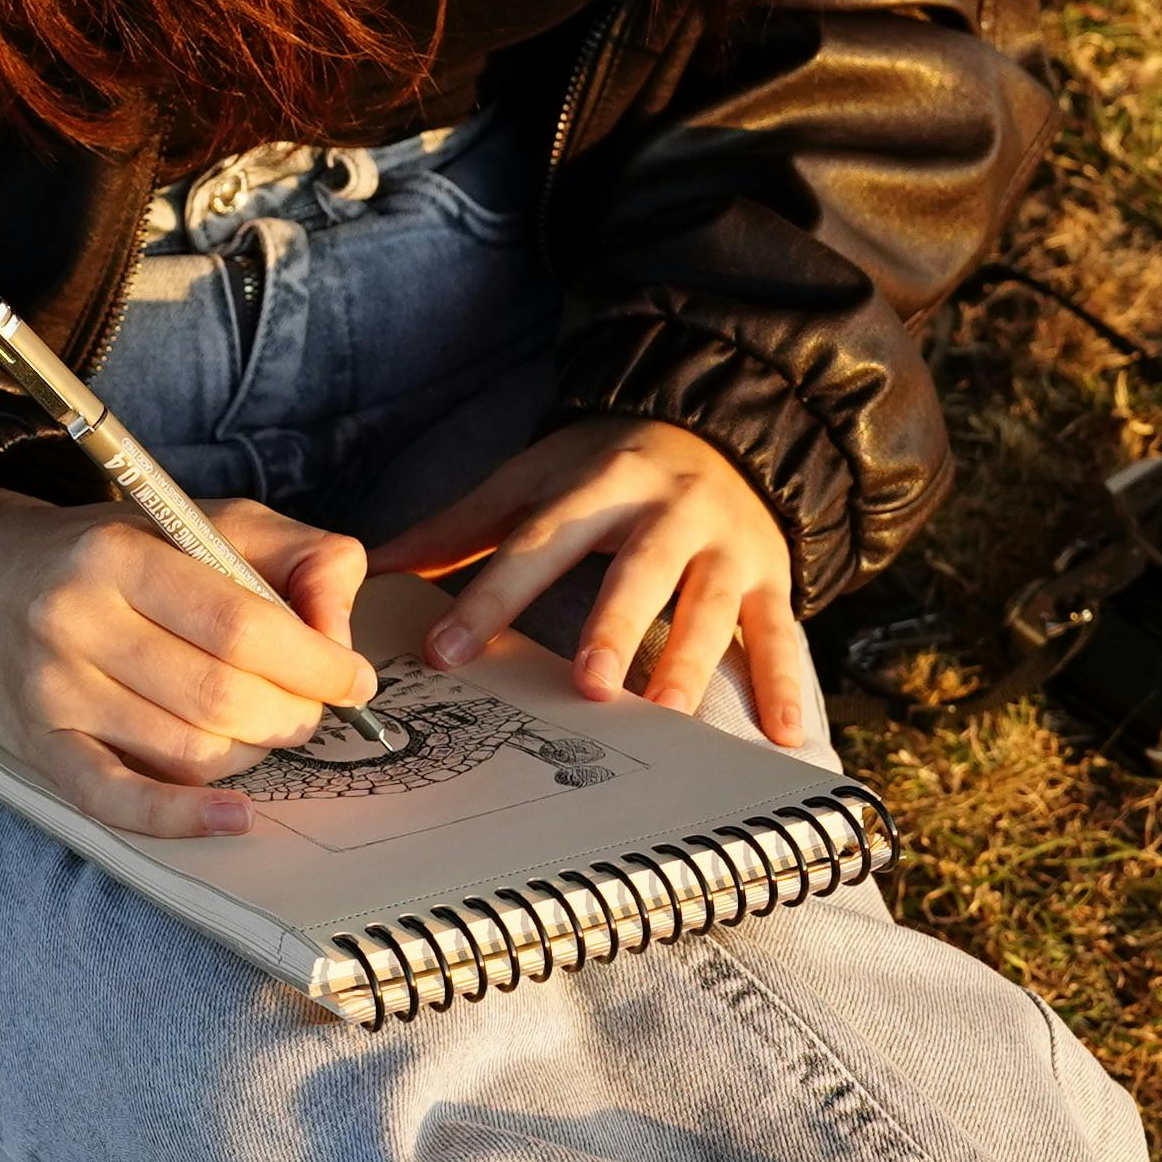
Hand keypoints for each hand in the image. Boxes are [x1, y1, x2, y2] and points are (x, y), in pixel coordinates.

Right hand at [0, 481, 377, 840]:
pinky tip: (234, 816)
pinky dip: (183, 818)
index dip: (315, 664)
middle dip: (290, 713)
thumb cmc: (120, 553)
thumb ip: (300, 557)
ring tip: (256, 728)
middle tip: (306, 709)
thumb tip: (340, 640)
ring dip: (248, 753)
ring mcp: (53, 690)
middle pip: (220, 696)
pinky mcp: (39, 747)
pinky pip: (119, 801)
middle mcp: (76, 619)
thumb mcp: (211, 521)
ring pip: (187, 751)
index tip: (353, 681)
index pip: (242, 624)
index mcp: (121, 554)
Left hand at [377, 416, 817, 748]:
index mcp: (599, 486)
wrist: (717, 423)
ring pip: (713, 605)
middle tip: (590, 684)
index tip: (447, 652)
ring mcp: (728, 545)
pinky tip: (784, 738)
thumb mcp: (535, 478)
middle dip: (616, 625)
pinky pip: (783, 635)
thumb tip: (372, 566)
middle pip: (640, 571)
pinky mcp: (773, 576)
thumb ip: (459, 527)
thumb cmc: (606, 469)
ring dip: (694, 660)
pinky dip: (789, 687)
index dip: (490, 598)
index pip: (536, 545)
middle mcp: (669, 511)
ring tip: (668, 713)